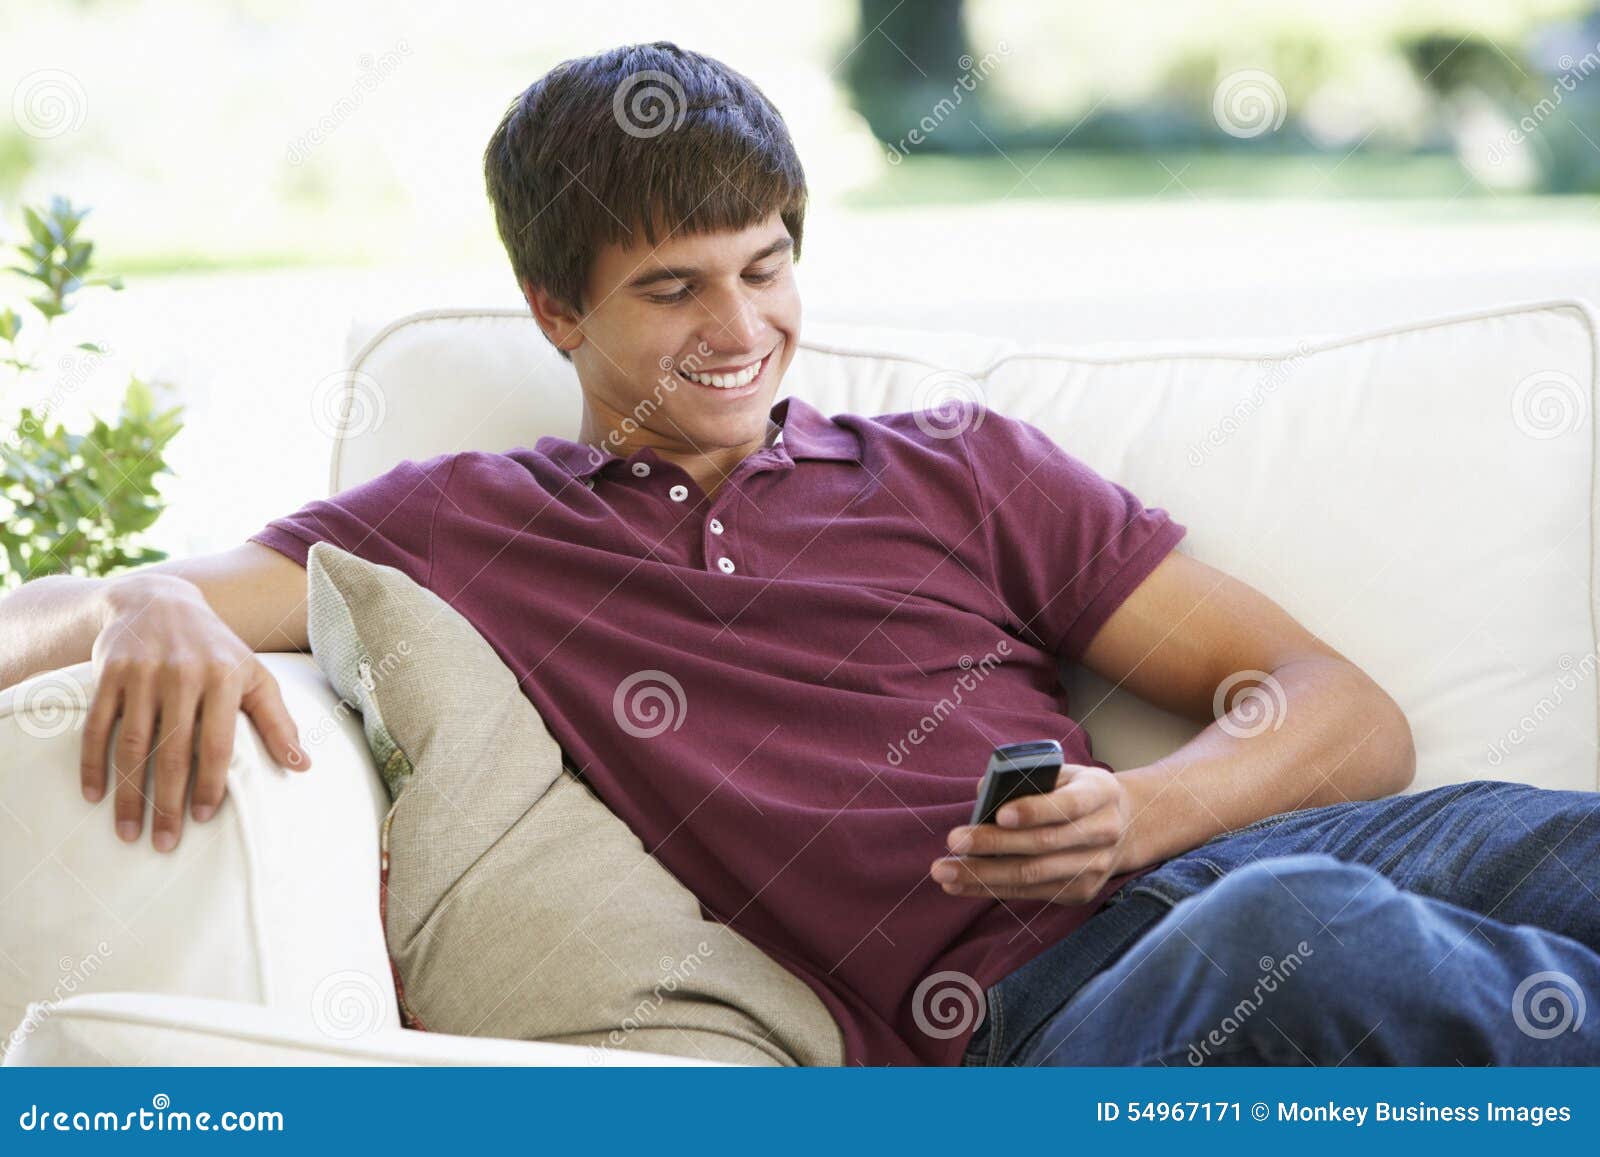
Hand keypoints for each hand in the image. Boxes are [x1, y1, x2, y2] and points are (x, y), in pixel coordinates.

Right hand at [82, 573, 309, 851]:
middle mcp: (183, 675)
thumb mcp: (253, 675)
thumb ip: (277, 720)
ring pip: (132, 745)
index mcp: (224, 678)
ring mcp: (143, 674)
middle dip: (167, 803)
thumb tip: (304, 766)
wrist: (158, 600)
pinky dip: (92, 762)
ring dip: (128, 794)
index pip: (217, 743)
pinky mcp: (109, 673)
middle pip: (173, 752)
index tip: (205, 819)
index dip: (212, 784)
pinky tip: (93, 795)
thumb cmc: (216, 648)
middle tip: (165, 844)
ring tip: (128, 832)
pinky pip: (97, 725)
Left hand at [930, 764, 1130, 904]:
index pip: (1068, 805)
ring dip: (983, 875)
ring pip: (1032, 875)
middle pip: (1043, 844)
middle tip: (953, 840)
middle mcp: (1103, 832)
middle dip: (993, 844)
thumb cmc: (1079, 791)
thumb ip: (1028, 777)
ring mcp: (1094, 867)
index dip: (1034, 810)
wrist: (1125, 825)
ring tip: (944, 871)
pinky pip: (1029, 893)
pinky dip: (991, 889)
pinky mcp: (1079, 892)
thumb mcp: (1064, 773)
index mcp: (1101, 793)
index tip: (999, 813)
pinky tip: (959, 885)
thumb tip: (981, 793)